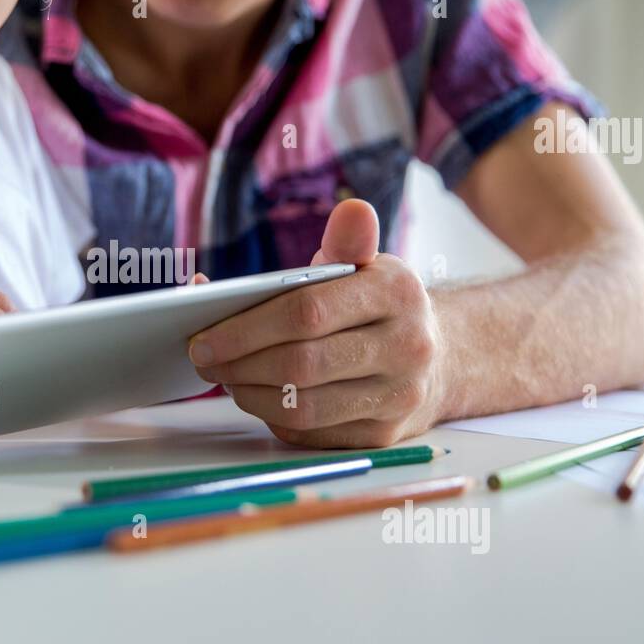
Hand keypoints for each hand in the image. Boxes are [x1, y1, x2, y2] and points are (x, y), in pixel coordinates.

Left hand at [188, 200, 446, 447]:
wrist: (440, 359)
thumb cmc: (380, 308)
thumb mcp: (369, 266)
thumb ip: (347, 241)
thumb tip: (352, 208)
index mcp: (396, 293)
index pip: (307, 312)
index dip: (246, 328)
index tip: (202, 334)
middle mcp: (407, 346)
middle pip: (301, 364)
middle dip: (238, 364)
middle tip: (203, 358)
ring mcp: (398, 396)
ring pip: (304, 407)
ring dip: (249, 394)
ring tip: (224, 377)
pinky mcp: (384, 435)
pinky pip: (312, 433)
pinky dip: (273, 416)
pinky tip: (256, 396)